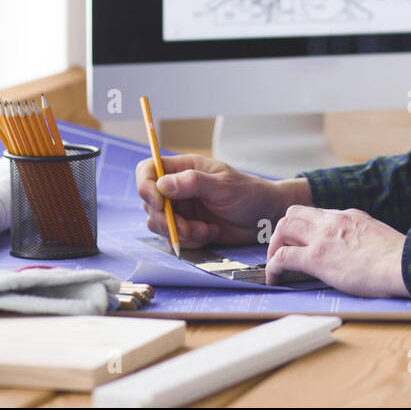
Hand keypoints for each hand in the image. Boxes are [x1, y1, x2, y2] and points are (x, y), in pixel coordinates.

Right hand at [135, 153, 307, 248]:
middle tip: (186, 227)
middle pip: (149, 202)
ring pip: (158, 224)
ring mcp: (181, 210)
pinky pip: (174, 238)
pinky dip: (190, 240)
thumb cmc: (248, 193)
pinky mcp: (187, 228)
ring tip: (206, 230)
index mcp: (183, 169)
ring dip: (179, 232)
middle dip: (164, 219)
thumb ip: (192, 183)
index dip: (145, 185)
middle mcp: (177, 189)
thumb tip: (161, 184)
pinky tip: (211, 233)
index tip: (158, 202)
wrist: (265, 217)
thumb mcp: (223, 185)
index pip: (148, 170)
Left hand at [265, 205, 409, 297]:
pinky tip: (275, 278)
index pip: (317, 213)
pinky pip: (283, 256)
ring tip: (276, 263)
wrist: (404, 264)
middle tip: (283, 250)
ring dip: (275, 245)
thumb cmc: (399, 259)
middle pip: (294, 213)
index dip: (305, 227)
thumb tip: (364, 252)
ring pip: (284, 227)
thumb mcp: (378, 237)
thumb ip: (364, 238)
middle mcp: (333, 220)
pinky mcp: (317, 257)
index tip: (303, 241)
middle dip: (284, 231)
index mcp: (349, 216)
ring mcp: (323, 237)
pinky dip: (273, 266)